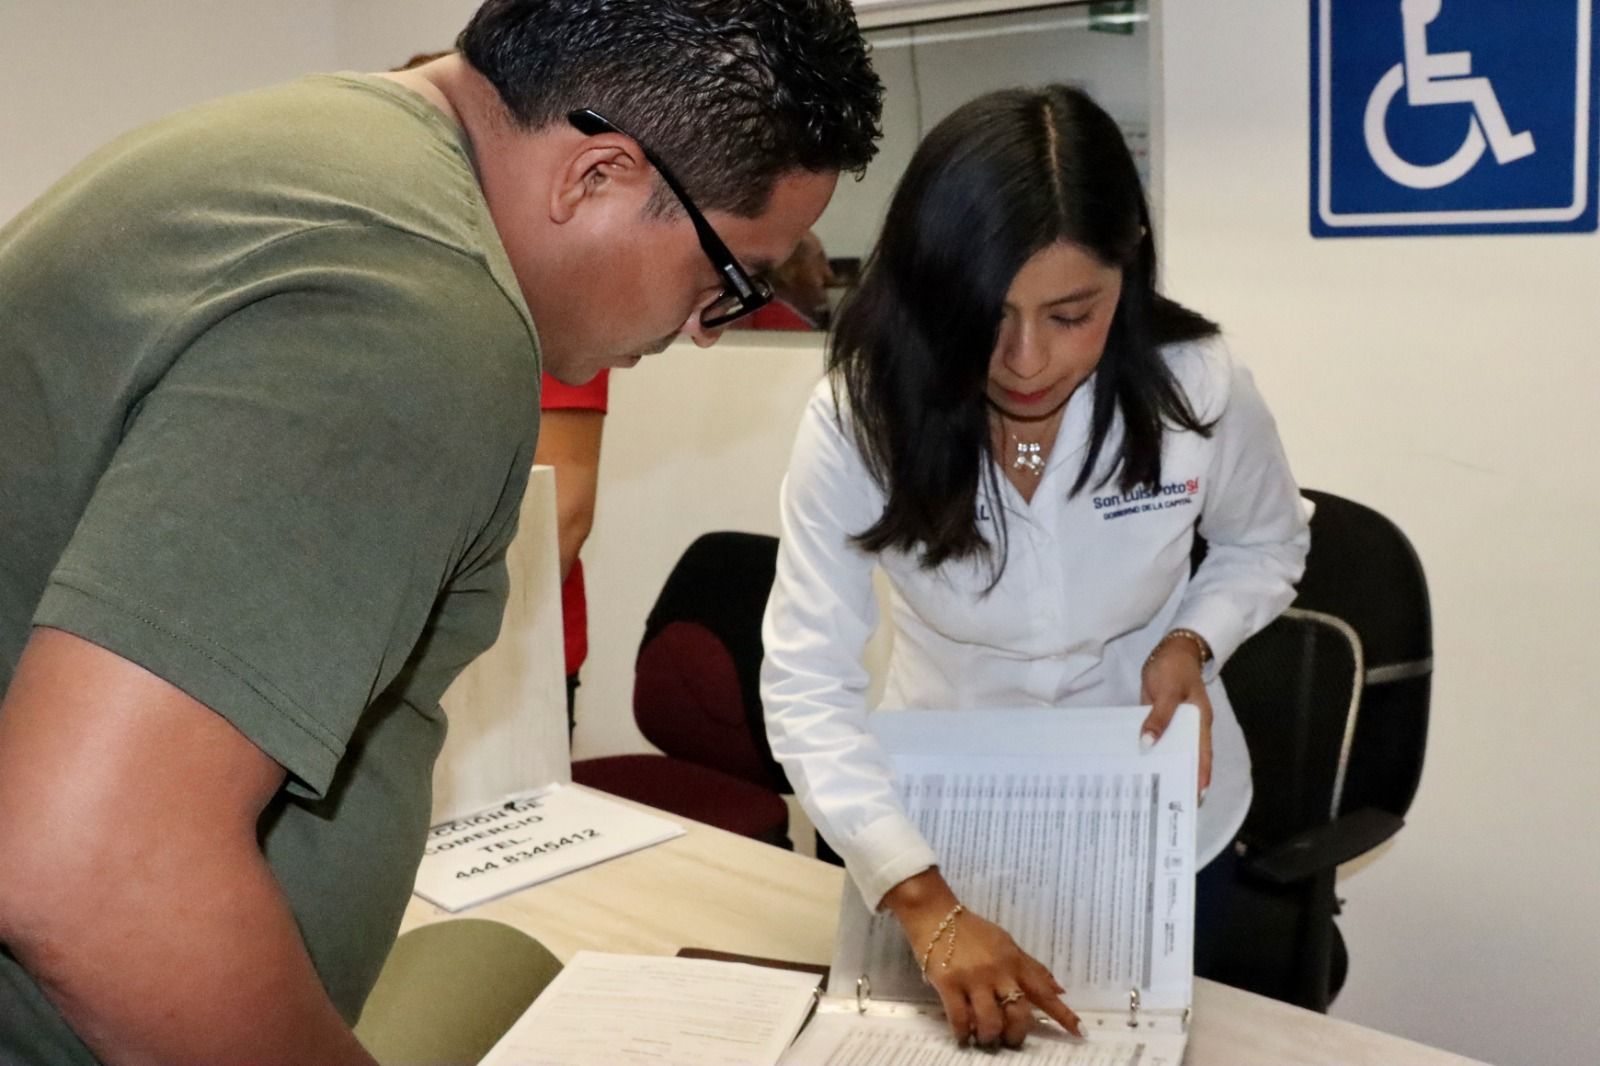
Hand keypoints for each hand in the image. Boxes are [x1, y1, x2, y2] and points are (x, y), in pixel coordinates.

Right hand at [882, 870, 1082, 1047]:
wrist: (935, 915)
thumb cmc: (972, 931)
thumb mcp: (1007, 944)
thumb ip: (1031, 968)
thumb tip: (1059, 990)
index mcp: (1014, 961)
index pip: (1043, 991)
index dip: (1062, 1014)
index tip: (1080, 1032)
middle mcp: (998, 971)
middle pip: (1018, 1013)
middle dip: (1016, 1034)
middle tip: (1009, 1040)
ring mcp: (973, 978)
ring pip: (991, 1021)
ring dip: (989, 1037)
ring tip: (984, 1039)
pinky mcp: (949, 984)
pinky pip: (960, 1019)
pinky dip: (963, 1034)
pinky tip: (963, 1037)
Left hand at [1139, 635, 1213, 796]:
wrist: (1171, 649)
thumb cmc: (1175, 669)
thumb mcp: (1167, 692)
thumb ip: (1159, 717)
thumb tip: (1148, 744)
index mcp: (1199, 723)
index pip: (1202, 754)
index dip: (1201, 776)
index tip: (1196, 798)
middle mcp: (1189, 727)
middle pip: (1186, 756)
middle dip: (1180, 776)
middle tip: (1167, 801)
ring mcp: (1175, 723)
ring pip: (1169, 748)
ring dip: (1161, 763)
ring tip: (1148, 788)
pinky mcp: (1160, 718)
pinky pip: (1155, 736)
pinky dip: (1148, 748)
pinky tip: (1135, 761)